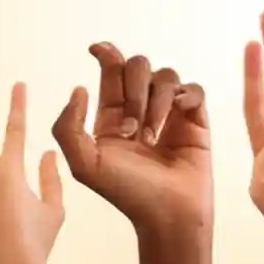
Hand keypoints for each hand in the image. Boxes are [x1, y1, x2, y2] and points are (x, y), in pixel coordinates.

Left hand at [51, 44, 211, 230]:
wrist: (168, 213)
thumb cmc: (127, 193)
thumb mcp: (83, 163)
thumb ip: (68, 126)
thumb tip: (80, 88)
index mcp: (112, 116)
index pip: (111, 72)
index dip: (105, 54)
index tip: (97, 49)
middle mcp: (141, 109)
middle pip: (138, 66)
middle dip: (132, 89)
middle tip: (130, 127)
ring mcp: (170, 113)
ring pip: (166, 75)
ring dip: (155, 102)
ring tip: (152, 137)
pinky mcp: (196, 119)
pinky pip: (193, 89)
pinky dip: (185, 97)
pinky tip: (177, 116)